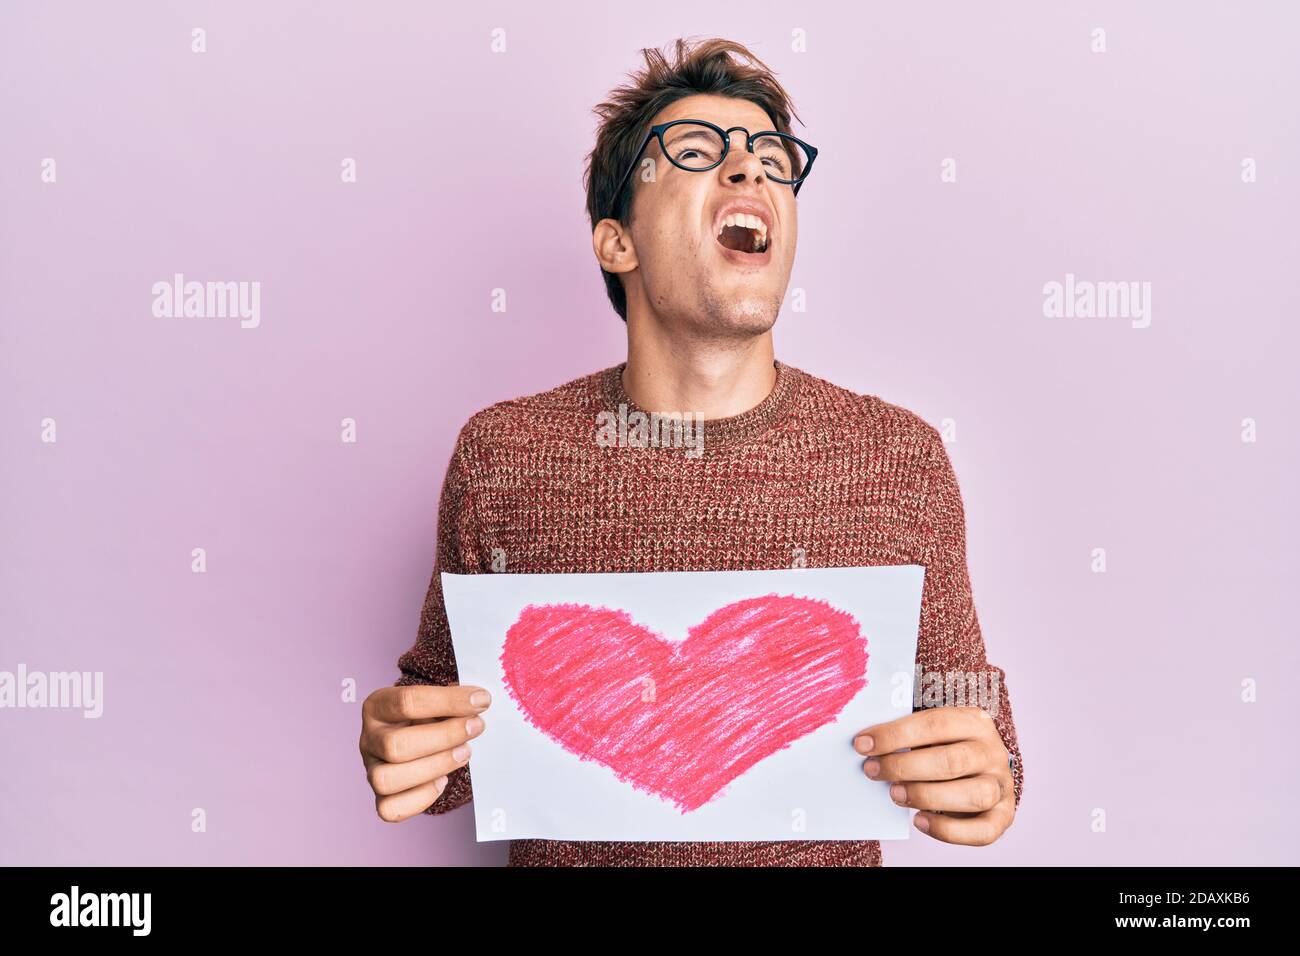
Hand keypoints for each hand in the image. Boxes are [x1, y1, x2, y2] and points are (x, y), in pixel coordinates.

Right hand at [359, 684, 489, 821]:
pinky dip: (421, 797)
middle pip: (395, 745)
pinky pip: (390, 809)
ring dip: (435, 766)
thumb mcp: (436, 700)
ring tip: (465, 752)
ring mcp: (371, 771)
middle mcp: (368, 739)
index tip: (481, 700)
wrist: (419, 738)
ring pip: (388, 780)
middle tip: (476, 727)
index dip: (447, 701)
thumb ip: (452, 699)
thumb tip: (478, 701)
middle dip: (444, 737)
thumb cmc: (428, 716)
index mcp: (377, 706)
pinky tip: (442, 780)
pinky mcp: (381, 799)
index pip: (406, 701)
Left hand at [854, 705, 1014, 845]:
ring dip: (926, 796)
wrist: (982, 771)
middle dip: (905, 767)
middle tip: (873, 771)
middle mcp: (993, 752)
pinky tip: (919, 820)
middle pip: (952, 761)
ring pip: (971, 795)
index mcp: (975, 722)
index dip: (895, 734)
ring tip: (895, 794)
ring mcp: (1001, 785)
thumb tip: (868, 745)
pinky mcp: (1003, 817)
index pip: (935, 723)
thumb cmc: (946, 748)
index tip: (863, 744)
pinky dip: (947, 830)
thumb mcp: (933, 734)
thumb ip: (909, 737)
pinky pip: (981, 831)